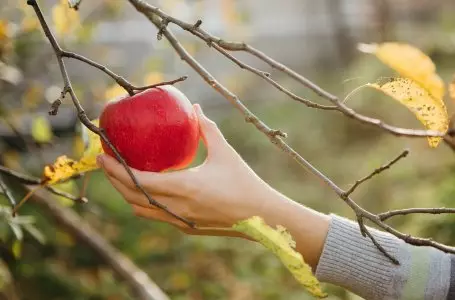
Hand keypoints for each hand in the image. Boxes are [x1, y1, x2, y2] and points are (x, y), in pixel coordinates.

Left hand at [97, 104, 280, 236]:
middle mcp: (177, 208)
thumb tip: (194, 108)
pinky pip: (157, 216)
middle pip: (132, 197)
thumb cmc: (245, 182)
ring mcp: (180, 221)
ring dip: (127, 194)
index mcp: (184, 187)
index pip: (138, 180)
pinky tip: (148, 191)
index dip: (116, 170)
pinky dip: (145, 203)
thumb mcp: (225, 152)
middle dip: (114, 181)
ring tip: (122, 177)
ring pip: (141, 210)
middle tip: (105, 164)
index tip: (102, 157)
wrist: (262, 217)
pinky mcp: (186, 228)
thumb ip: (207, 129)